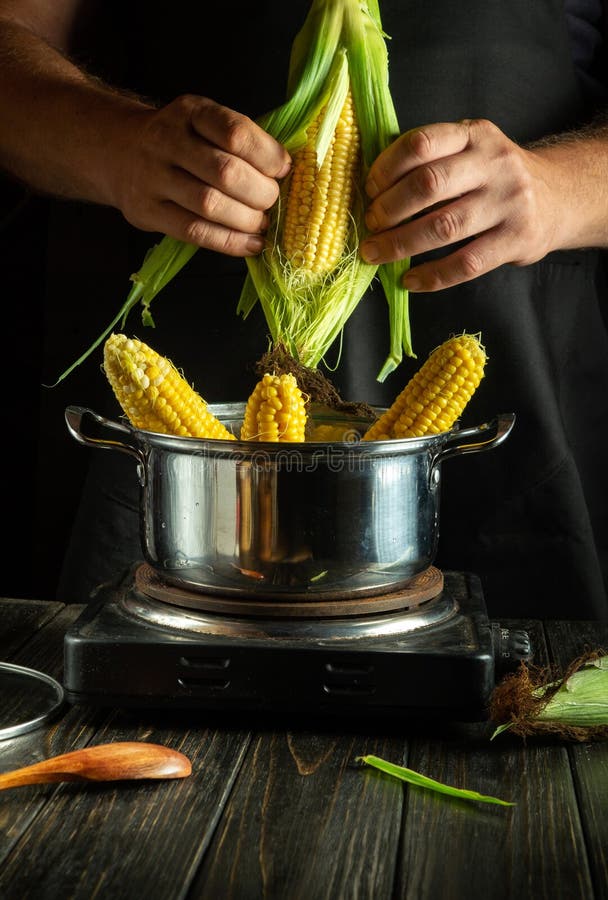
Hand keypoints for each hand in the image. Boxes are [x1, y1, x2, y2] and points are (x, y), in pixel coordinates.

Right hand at [112, 94, 290, 255]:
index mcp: (190, 112)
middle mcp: (167, 140)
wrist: (118, 151)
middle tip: (271, 201)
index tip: (284, 169)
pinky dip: (229, 242)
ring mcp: (153, 178)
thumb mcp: (204, 123)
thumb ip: (241, 140)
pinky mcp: (147, 211)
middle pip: (225, 172)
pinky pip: (195, 232)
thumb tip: (286, 171)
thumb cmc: (179, 141)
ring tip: (261, 223)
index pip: (235, 132)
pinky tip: (251, 245)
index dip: (268, 155)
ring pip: (210, 205)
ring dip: (246, 220)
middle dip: (260, 193)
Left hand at [359, 119, 562, 290]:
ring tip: (376, 253)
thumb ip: (431, 161)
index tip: (369, 190)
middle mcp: (493, 163)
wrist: (558, 197)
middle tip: (370, 225)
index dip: (386, 168)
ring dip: (401, 244)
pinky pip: (466, 263)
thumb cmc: (495, 178)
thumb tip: (372, 192)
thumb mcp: (471, 152)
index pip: (421, 143)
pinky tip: (410, 280)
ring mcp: (508, 202)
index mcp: (474, 135)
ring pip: (444, 227)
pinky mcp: (516, 239)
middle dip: (389, 209)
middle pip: (428, 185)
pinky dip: (432, 276)